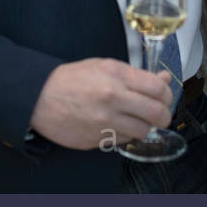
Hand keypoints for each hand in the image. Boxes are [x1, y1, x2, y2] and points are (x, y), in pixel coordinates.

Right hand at [29, 57, 173, 150]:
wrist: (39, 97)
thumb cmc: (72, 79)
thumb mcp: (105, 66)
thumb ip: (136, 75)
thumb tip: (164, 79)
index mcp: (116, 75)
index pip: (158, 88)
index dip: (167, 94)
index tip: (164, 96)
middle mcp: (112, 99)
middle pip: (157, 113)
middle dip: (164, 115)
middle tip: (159, 113)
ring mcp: (105, 122)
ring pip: (144, 131)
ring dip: (145, 126)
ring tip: (137, 119)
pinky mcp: (97, 140)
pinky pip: (124, 140)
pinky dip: (127, 134)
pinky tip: (118, 125)